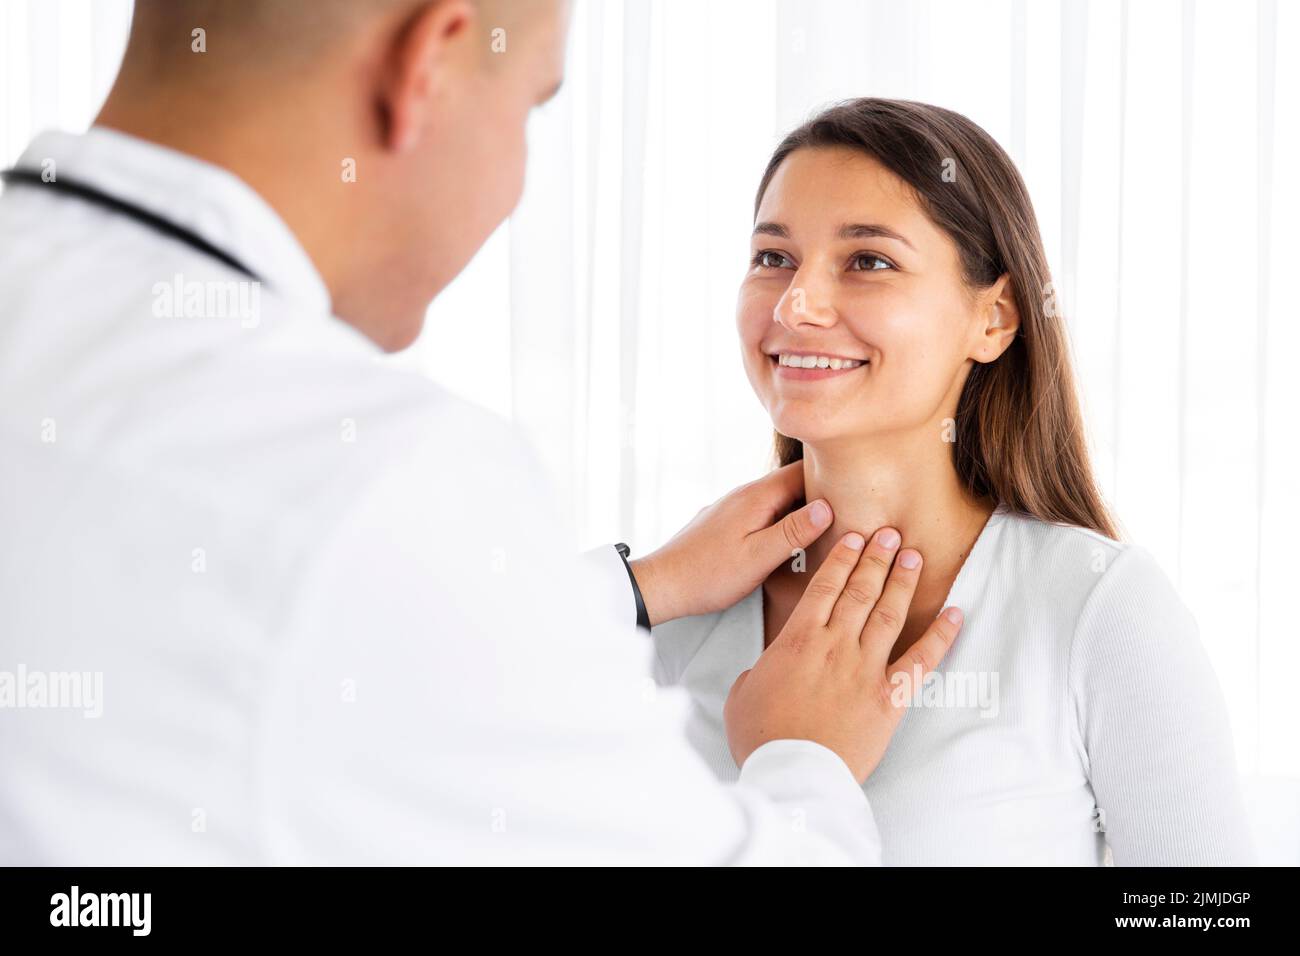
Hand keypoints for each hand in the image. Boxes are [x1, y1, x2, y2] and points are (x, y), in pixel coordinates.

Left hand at [628, 462, 832, 626]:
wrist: (662, 584)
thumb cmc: (708, 575)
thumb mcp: (758, 558)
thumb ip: (794, 532)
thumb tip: (828, 507)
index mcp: (756, 496)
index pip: (804, 470)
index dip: (833, 477)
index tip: (859, 490)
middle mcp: (745, 493)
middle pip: (794, 482)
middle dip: (821, 493)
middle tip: (852, 512)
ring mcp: (734, 506)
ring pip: (779, 498)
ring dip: (801, 509)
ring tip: (827, 528)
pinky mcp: (727, 521)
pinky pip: (764, 510)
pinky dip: (782, 519)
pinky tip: (791, 539)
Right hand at [723, 528, 964, 783]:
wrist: (794, 772)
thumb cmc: (762, 737)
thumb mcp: (742, 694)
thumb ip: (757, 673)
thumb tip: (761, 673)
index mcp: (798, 639)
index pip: (825, 587)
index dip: (842, 559)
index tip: (854, 537)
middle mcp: (835, 644)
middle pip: (860, 590)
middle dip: (875, 558)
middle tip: (889, 533)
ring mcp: (865, 668)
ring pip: (889, 613)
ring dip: (902, 581)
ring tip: (914, 556)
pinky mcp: (889, 697)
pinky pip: (922, 660)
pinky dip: (940, 635)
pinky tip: (955, 614)